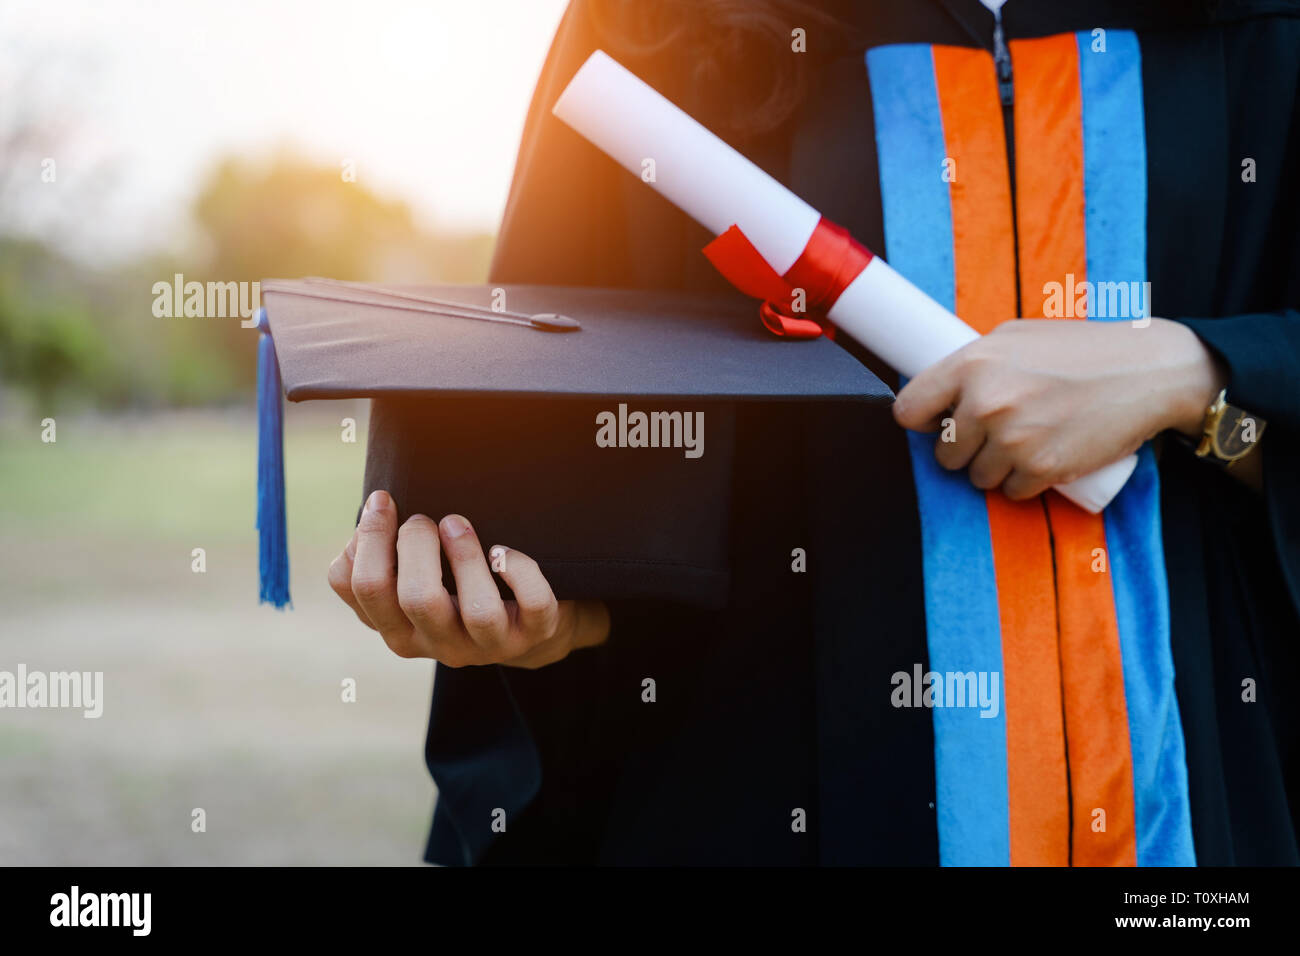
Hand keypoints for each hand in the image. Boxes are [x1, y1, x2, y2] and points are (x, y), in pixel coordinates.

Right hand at [328, 490, 609, 667]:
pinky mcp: (534, 634)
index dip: (367, 537)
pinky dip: (521, 572)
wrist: (526, 631)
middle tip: (424, 519)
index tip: (383, 499)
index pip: (360, 588)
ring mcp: (490, 644)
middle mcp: (439, 644)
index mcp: (399, 629)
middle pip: (413, 599)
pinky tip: (503, 551)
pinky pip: (534, 606)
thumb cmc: (459, 591)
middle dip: (415, 544)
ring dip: (466, 557)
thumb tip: (370, 513)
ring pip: (477, 611)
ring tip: (458, 524)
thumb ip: (385, 558)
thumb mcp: (415, 583)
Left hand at [892, 318, 1224, 500]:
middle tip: (998, 433)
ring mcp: (1013, 438)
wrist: (1150, 371)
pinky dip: (1025, 483)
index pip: (908, 410)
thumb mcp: (1016, 336)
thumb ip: (975, 363)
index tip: (938, 423)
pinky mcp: (1042, 468)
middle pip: (944, 454)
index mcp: (971, 364)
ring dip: (995, 469)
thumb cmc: (1083, 350)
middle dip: (966, 449)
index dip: (923, 421)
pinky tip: (1045, 458)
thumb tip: (939, 391)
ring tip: (1027, 442)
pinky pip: (1011, 492)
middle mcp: (985, 402)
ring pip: (977, 477)